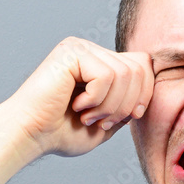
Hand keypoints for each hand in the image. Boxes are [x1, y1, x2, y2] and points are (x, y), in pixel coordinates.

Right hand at [5, 37, 153, 157]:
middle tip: (103, 121)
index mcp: (100, 62)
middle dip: (128, 103)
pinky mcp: (71, 52)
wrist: (30, 136)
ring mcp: (80, 48)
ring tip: (88, 116)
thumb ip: (129, 104)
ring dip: (110, 105)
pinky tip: (77, 106)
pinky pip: (106, 75)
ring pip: (124, 74)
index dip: (144, 95)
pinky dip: (96, 99)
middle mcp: (91, 50)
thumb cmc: (61, 133)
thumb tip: (152, 89)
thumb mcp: (108, 120)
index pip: (143, 66)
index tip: (127, 118)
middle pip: (139, 68)